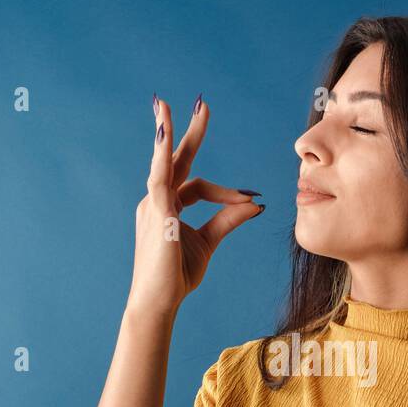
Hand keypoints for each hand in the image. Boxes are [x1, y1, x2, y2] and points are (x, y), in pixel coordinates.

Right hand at [129, 96, 264, 315]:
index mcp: (168, 206)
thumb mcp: (208, 242)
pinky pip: (160, 178)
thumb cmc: (177, 276)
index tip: (251, 200)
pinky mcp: (156, 214)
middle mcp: (157, 201)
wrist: (159, 302)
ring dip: (167, 134)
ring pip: (163, 163)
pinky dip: (162, 155)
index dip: (228, 192)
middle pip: (174, 159)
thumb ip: (228, 219)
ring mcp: (153, 206)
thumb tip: (255, 203)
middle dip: (188, 132)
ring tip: (166, 108)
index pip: (198, 185)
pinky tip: (164, 133)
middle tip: (202, 104)